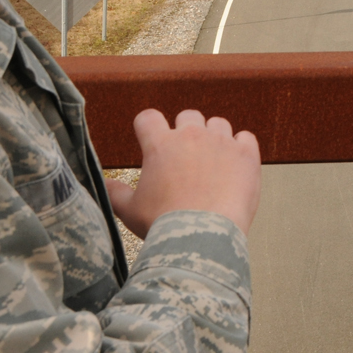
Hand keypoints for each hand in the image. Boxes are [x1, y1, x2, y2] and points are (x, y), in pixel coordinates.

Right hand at [104, 109, 261, 238]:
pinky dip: (240, 148)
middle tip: (184, 156)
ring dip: (214, 137)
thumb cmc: (164, 224)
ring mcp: (222, 142)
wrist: (202, 236)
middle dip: (185, 131)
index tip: (150, 139)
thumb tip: (106, 184)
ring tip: (211, 163)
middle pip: (187, 116)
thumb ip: (115, 193)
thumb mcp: (129, 210)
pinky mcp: (246, 154)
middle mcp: (192, 136)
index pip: (148, 118)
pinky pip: (246, 138)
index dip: (148, 128)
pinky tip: (235, 165)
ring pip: (217, 124)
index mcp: (160, 144)